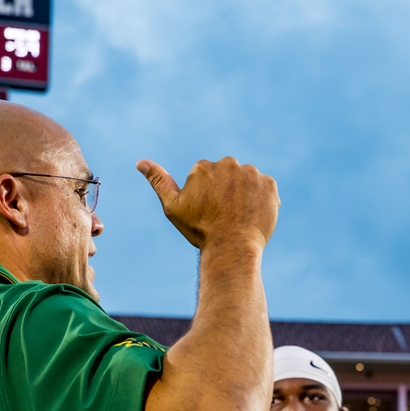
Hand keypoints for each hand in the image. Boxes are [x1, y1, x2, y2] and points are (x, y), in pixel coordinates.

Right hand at [137, 157, 278, 249]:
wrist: (232, 248)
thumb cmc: (200, 230)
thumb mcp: (173, 208)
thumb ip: (159, 182)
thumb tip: (140, 162)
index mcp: (203, 167)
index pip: (208, 179)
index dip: (208, 198)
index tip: (208, 213)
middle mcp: (228, 164)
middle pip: (228, 177)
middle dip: (227, 193)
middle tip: (224, 216)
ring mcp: (250, 173)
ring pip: (246, 182)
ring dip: (244, 195)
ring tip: (238, 217)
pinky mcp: (269, 184)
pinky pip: (265, 189)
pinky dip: (261, 201)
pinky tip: (252, 216)